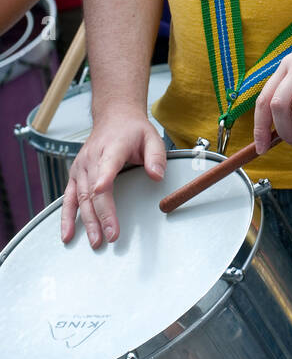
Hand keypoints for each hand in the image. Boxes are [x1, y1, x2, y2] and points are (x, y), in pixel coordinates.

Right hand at [60, 109, 166, 247]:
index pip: (107, 164)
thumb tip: (157, 176)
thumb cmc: (133, 130)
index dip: (103, 178)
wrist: (114, 117)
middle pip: (94, 190)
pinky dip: (67, 217)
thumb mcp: (151, 137)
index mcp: (112, 147)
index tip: (101, 190)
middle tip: (111, 235)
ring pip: (81, 198)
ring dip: (87, 221)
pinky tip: (68, 235)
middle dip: (102, 214)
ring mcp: (81, 168)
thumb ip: (156, 156)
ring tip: (95, 241)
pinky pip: (69, 198)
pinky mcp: (75, 175)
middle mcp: (92, 158)